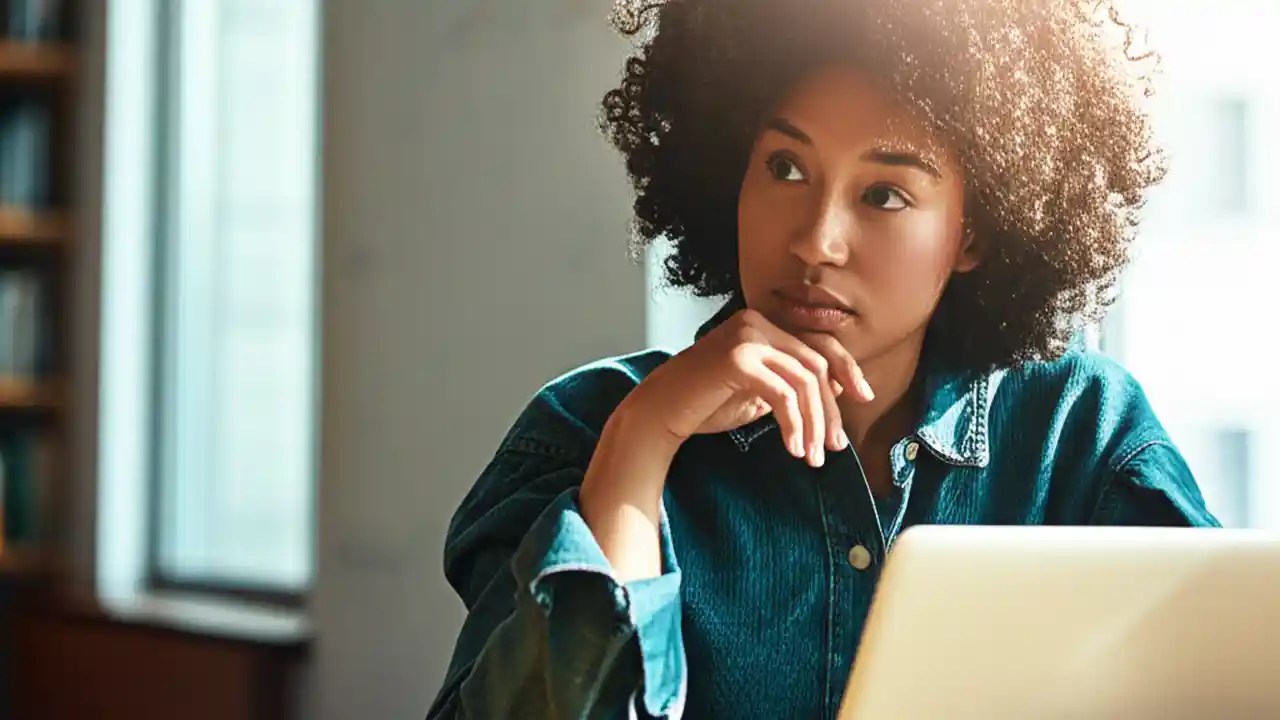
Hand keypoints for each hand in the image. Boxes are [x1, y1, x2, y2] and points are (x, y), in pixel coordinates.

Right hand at [623, 307, 874, 466]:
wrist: (659, 413)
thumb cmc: (704, 405)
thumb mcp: (758, 393)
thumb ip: (790, 384)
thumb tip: (835, 389)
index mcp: (762, 324)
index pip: (817, 342)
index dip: (847, 369)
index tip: (864, 398)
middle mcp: (756, 322)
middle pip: (816, 363)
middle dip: (831, 409)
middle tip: (834, 446)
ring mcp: (745, 336)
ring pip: (804, 380)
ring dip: (814, 424)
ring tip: (812, 456)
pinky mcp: (737, 358)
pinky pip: (782, 394)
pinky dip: (793, 424)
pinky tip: (792, 448)